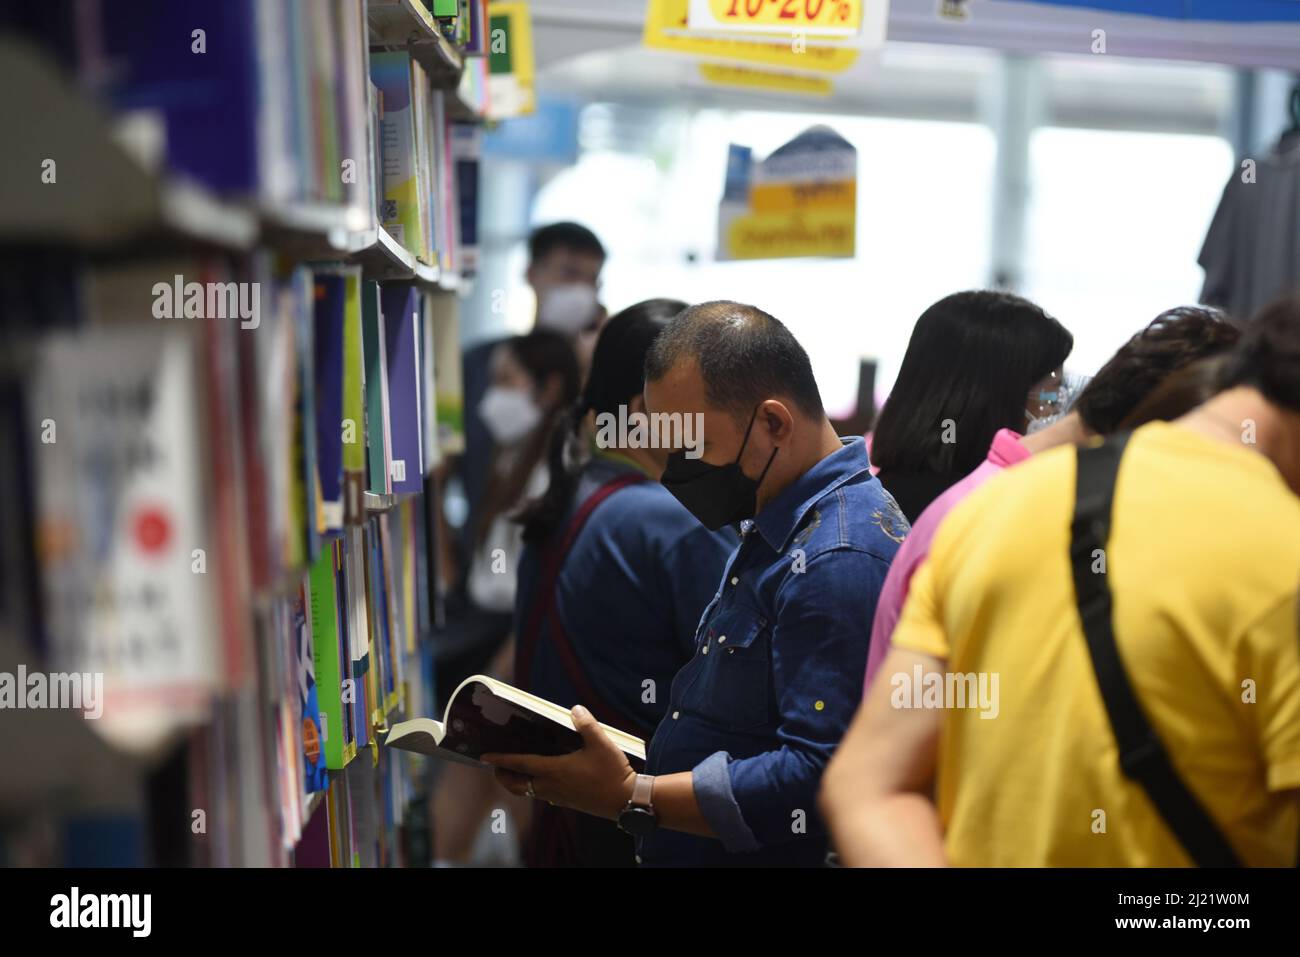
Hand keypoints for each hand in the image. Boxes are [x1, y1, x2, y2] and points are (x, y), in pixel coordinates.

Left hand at [482, 705, 636, 820]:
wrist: (626, 801)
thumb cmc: (613, 772)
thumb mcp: (601, 743)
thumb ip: (586, 724)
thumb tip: (575, 709)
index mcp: (554, 770)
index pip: (520, 764)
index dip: (501, 759)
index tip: (484, 757)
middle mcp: (551, 786)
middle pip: (517, 785)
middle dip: (503, 776)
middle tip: (495, 766)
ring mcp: (558, 797)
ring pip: (528, 792)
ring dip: (517, 782)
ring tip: (515, 771)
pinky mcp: (567, 802)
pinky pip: (542, 795)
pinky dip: (533, 786)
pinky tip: (542, 777)